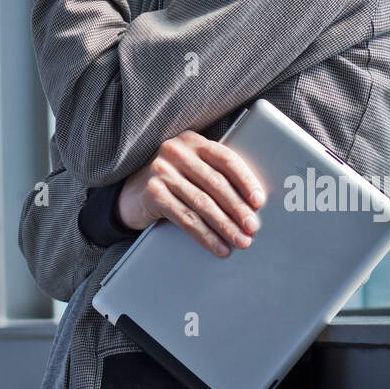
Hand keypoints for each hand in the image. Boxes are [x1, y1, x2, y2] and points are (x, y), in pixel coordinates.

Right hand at [116, 130, 265, 256]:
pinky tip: (218, 246)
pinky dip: (206, 236)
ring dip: (225, 226)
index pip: (226, 159)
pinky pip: (186, 218)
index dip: (246, 180)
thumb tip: (252, 204)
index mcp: (193, 141)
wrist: (130, 194)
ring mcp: (162, 171)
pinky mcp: (153, 193)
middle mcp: (176, 151)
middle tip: (252, 227)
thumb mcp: (192, 170)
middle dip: (238, 208)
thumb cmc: (171, 182)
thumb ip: (215, 175)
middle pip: (215, 183)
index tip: (259, 201)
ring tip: (240, 241)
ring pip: (202, 203)